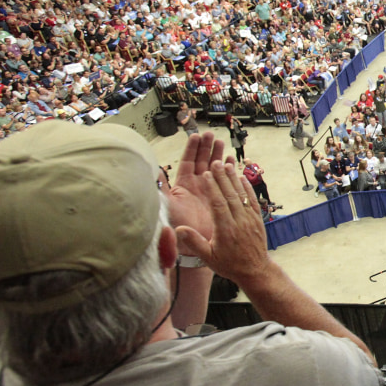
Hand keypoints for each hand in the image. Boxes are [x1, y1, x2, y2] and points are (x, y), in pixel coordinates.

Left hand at [169, 132, 225, 254]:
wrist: (192, 249)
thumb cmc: (177, 230)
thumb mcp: (167, 207)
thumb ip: (161, 190)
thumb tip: (152, 171)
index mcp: (183, 186)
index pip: (188, 162)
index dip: (192, 149)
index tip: (197, 136)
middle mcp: (195, 188)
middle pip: (202, 162)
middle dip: (207, 148)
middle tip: (211, 135)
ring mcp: (208, 194)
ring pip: (215, 171)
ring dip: (219, 157)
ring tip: (223, 145)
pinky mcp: (219, 201)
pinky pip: (226, 184)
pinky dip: (230, 174)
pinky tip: (233, 164)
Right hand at [176, 162, 271, 284]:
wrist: (255, 271)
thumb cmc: (230, 265)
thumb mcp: (208, 257)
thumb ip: (194, 242)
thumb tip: (179, 229)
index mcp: (225, 229)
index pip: (218, 204)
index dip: (212, 188)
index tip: (206, 174)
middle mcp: (239, 222)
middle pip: (230, 195)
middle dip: (222, 177)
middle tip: (215, 162)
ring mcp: (250, 219)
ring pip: (242, 195)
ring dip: (234, 179)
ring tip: (227, 165)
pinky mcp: (258, 219)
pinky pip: (253, 200)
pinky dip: (248, 188)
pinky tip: (242, 177)